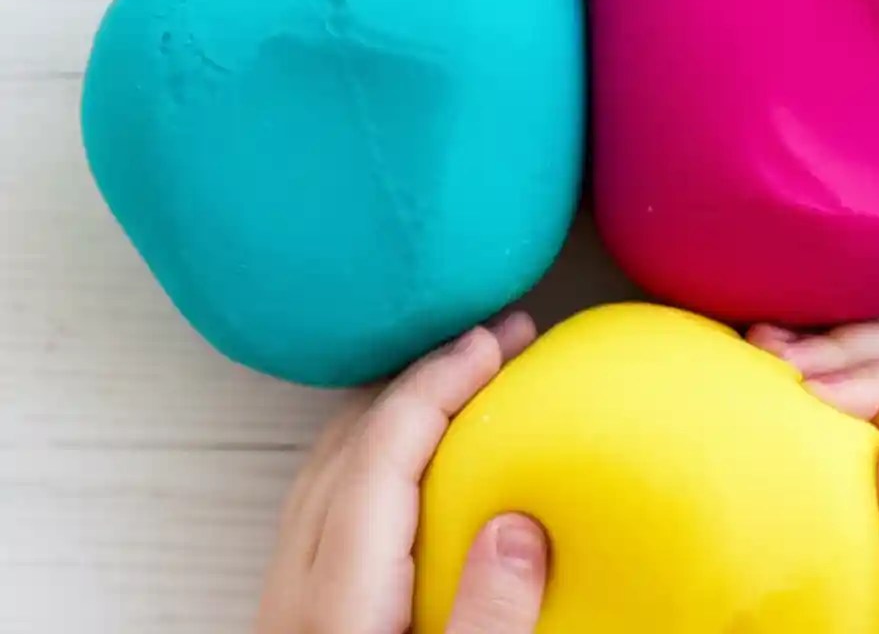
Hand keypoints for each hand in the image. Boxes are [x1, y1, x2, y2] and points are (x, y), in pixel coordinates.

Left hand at [256, 312, 547, 633]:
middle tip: (494, 341)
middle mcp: (299, 587)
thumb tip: (519, 529)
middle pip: (349, 443)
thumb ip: (486, 619)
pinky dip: (379, 450)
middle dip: (424, 377)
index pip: (381, 454)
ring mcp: (291, 597)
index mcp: (337, 603)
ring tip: (463, 379)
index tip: (493, 342)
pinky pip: (330, 498)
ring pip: (330, 466)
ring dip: (396, 408)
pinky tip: (422, 456)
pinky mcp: (301, 612)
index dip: (436, 385)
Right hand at [749, 321, 878, 633]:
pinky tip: (760, 395)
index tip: (810, 395)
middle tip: (769, 355)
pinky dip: (796, 394)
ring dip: (818, 352)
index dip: (873, 372)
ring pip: (870, 375)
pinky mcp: (847, 499)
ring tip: (759, 354)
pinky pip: (829, 424)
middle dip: (840, 342)